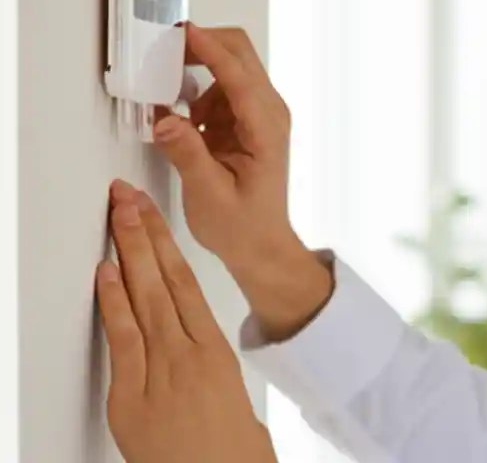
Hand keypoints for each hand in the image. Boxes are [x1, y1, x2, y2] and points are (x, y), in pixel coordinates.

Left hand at [98, 180, 275, 462]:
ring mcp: (162, 374)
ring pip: (144, 300)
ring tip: (116, 219)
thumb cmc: (232, 456)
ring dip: (127, 255)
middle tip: (127, 198)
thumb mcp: (231, 402)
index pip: (188, 283)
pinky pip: (123, 340)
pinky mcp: (133, 398)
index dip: (168, 245)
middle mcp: (191, 356)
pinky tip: (105, 275)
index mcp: (217, 352)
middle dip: (143, 235)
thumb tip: (196, 357)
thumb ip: (208, 372)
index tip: (154, 214)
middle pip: (164, 281)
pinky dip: (112, 303)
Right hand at [154, 24, 291, 267]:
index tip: (185, 32)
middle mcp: (269, 113)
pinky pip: (222, 89)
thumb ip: (187, 155)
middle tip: (163, 53)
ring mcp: (261, 113)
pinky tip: (187, 126)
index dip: (211, 51)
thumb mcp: (208, 194)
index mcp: (266, 129)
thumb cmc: (242, 225)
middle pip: (240, 56)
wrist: (261, 244)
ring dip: (196, 78)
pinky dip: (198, 96)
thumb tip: (165, 120)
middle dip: (203, 47)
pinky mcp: (248, 119)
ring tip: (176, 114)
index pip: (239, 77)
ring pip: (229, 69)